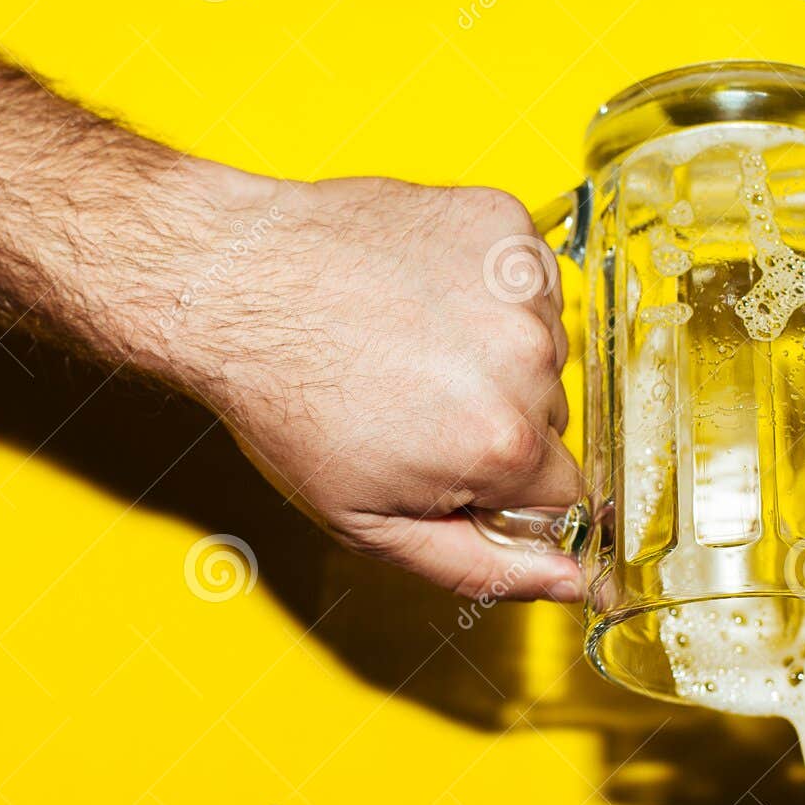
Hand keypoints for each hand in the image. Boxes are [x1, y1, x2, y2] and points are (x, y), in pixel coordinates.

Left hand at [167, 175, 583, 601]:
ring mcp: (518, 281)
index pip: (564, 494)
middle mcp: (528, 358)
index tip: (451, 465)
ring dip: (494, 352)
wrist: (232, 284)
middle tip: (411, 402)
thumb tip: (571, 584)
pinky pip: (527, 278)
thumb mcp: (368, 522)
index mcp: (502, 443)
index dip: (503, 489)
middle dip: (497, 421)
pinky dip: (486, 288)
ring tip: (407, 344)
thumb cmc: (284, 403)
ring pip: (541, 347)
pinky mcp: (502, 221)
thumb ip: (480, 567)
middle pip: (551, 418)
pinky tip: (420, 295)